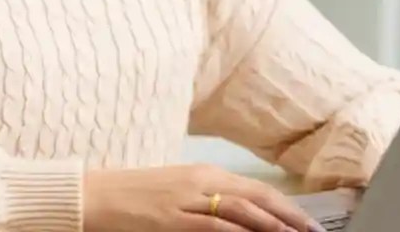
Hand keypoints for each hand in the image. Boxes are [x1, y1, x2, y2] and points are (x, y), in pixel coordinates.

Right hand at [82, 163, 325, 231]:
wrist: (91, 196)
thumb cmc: (131, 197)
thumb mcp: (175, 193)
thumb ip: (205, 202)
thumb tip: (236, 218)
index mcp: (203, 173)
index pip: (256, 189)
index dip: (286, 206)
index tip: (307, 223)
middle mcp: (200, 181)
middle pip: (257, 197)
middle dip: (290, 216)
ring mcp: (187, 200)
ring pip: (242, 211)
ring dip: (273, 227)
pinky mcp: (172, 220)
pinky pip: (214, 228)